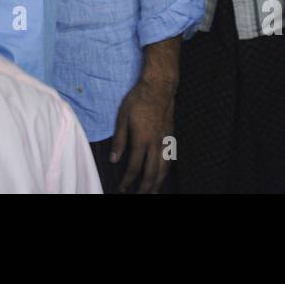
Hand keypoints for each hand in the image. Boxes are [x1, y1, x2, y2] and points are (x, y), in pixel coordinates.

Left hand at [110, 77, 175, 192]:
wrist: (159, 87)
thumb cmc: (138, 99)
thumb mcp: (122, 117)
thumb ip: (119, 140)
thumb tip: (113, 159)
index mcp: (142, 140)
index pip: (134, 167)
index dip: (127, 180)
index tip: (122, 188)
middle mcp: (156, 144)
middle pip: (151, 173)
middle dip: (144, 188)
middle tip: (137, 196)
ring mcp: (165, 141)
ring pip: (163, 169)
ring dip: (157, 183)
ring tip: (152, 193)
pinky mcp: (170, 137)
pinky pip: (169, 160)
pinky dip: (165, 172)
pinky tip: (162, 175)